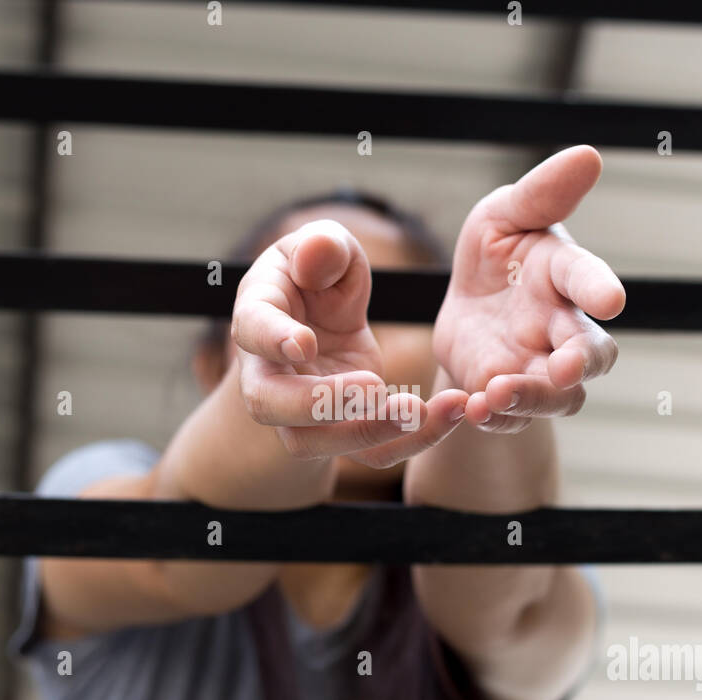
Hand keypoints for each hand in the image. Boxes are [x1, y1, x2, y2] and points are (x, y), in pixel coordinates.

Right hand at [232, 219, 467, 467]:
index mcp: (257, 315)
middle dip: (320, 403)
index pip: (252, 331)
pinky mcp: (340, 429)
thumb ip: (323, 246)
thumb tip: (316, 256)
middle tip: (373, 386)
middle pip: (270, 405)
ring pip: (316, 442)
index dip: (272, 339)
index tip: (304, 343)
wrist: (320, 312)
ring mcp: (298, 412)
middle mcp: (266, 373)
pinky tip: (450, 413)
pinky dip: (410, 440)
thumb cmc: (317, 272)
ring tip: (420, 409)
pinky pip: (369, 451)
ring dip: (370, 432)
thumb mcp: (324, 246)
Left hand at [433, 145, 623, 432]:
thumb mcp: (502, 216)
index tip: (611, 300)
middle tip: (564, 369)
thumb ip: (541, 194)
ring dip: (532, 398)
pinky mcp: (510, 397)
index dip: (600, 288)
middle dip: (579, 363)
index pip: (587, 279)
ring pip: (559, 397)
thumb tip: (588, 154)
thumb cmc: (497, 255)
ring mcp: (540, 368)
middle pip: (590, 353)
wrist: (466, 310)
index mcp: (563, 275)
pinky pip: (511, 417)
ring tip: (495, 394)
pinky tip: (471, 408)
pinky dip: (495, 417)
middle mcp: (564, 327)